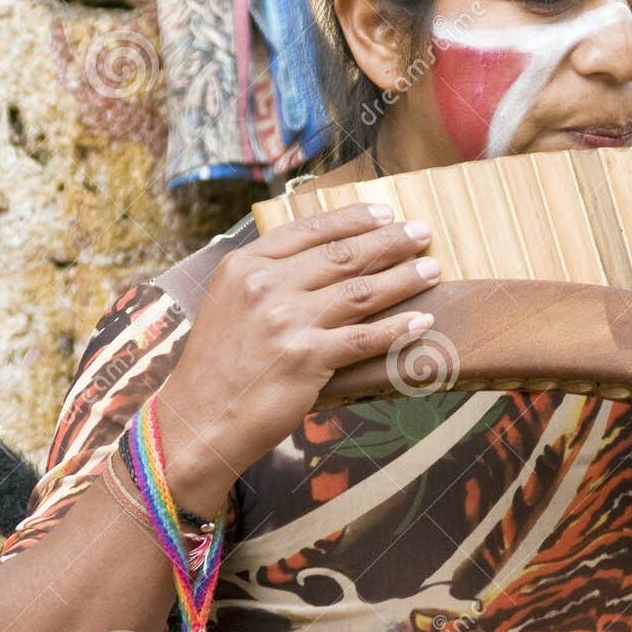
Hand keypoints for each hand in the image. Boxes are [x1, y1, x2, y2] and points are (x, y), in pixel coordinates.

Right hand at [156, 202, 440, 506]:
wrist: (199, 420)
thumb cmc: (218, 365)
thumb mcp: (228, 303)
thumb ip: (266, 276)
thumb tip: (320, 256)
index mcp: (245, 265)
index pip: (310, 229)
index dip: (353, 218)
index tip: (385, 212)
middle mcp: (265, 286)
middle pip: (342, 255)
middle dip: (390, 241)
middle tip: (422, 232)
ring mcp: (286, 322)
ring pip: (360, 292)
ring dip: (403, 278)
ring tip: (432, 269)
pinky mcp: (306, 359)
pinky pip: (364, 338)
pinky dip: (398, 329)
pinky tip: (422, 321)